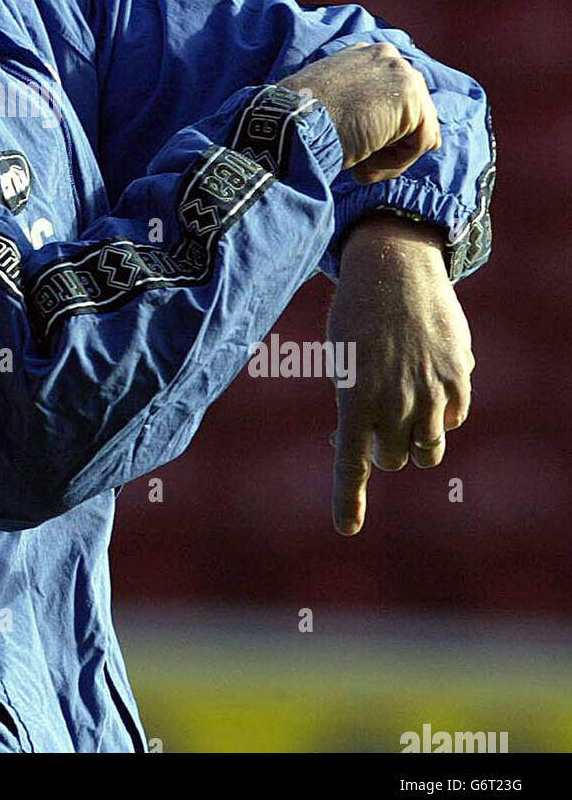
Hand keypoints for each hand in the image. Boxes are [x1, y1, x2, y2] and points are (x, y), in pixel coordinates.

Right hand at [278, 42, 440, 183]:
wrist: (289, 126)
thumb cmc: (299, 123)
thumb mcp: (328, 103)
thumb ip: (357, 103)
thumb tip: (379, 128)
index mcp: (364, 54)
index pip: (394, 96)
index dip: (381, 130)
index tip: (354, 146)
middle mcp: (387, 56)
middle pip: (413, 112)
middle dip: (389, 143)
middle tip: (357, 161)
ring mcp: (402, 72)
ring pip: (420, 129)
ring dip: (391, 157)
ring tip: (360, 166)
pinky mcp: (412, 97)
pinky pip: (423, 142)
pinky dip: (396, 164)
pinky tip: (365, 166)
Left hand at [327, 215, 473, 535]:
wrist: (393, 269)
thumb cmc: (356, 316)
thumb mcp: (342, 361)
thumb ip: (355, 405)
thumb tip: (361, 442)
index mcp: (354, 399)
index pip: (351, 465)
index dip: (348, 500)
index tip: (346, 529)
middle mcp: (394, 404)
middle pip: (391, 460)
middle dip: (381, 447)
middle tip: (371, 419)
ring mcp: (431, 394)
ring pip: (426, 449)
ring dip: (414, 439)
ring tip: (402, 408)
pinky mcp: (458, 380)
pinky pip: (454, 418)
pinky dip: (442, 411)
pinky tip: (429, 382)